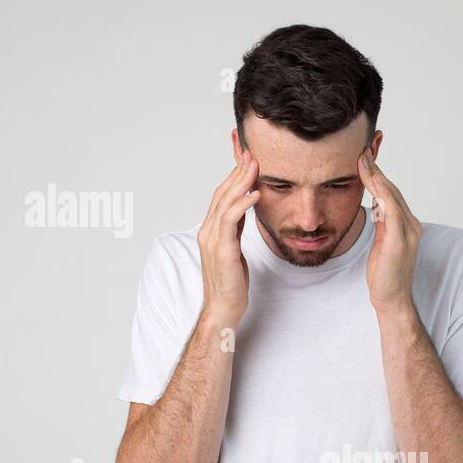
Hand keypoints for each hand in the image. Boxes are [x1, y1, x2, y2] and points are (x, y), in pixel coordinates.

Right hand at [198, 148, 258, 321]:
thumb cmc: (230, 283)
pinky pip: (230, 221)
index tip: (247, 160)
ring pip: (225, 203)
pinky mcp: (222, 250)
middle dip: (237, 172)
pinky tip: (255, 193)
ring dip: (241, 182)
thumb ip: (235, 229)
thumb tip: (243, 210)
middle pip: (221, 194)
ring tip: (254, 165)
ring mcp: (213, 240)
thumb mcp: (234, 249)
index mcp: (210, 231)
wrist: (223, 308)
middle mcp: (208, 232)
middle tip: (251, 153)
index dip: (233, 177)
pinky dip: (242, 204)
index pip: (220, 197)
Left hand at [357, 148, 422, 315]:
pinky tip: (370, 179)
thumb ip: (381, 224)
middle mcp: (411, 224)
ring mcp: (408, 231)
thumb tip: (374, 207)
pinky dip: (381, 191)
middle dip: (377, 169)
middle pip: (391, 189)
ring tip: (362, 158)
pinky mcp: (400, 239)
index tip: (364, 157)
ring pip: (391, 194)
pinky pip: (390, 209)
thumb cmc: (385, 275)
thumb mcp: (381, 243)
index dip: (378, 175)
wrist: (392, 299)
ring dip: (376, 175)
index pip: (390, 193)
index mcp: (406, 224)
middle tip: (362, 149)